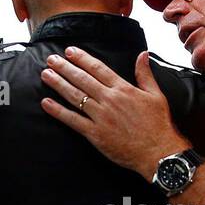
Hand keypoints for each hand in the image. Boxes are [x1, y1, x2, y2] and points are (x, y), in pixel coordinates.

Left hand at [41, 48, 188, 176]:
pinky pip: (73, 120)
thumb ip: (145, 74)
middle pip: (82, 79)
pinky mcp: (96, 134)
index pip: (98, 69)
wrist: (158, 152)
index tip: (70, 51)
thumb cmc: (159, 125)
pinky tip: (46, 103)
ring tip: (46, 75)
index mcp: (123, 89)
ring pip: (75, 96)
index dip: (82, 59)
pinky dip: (58, 111)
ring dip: (58, 84)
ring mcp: (101, 117)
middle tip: (51, 59)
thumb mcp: (156, 95)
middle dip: (64, 67)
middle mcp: (110, 100)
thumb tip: (142, 55)